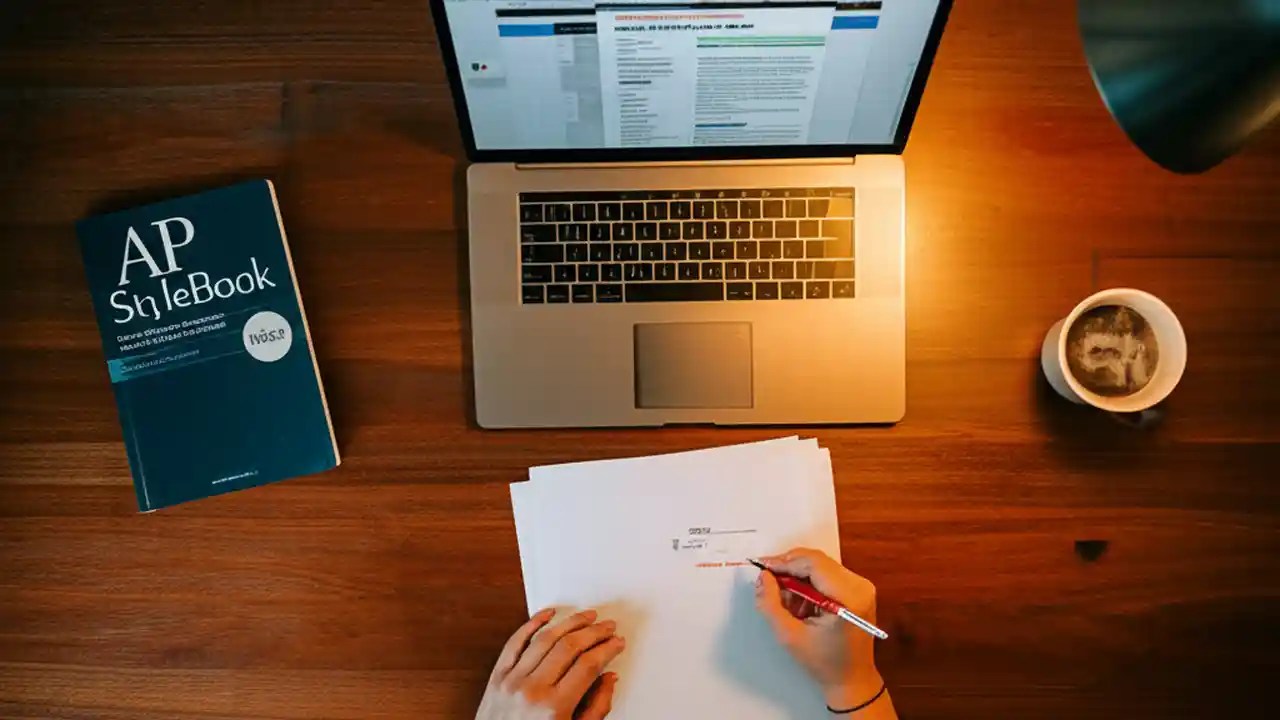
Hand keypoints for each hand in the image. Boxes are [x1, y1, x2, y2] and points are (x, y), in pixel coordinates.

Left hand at [476, 608, 625, 719]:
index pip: (588, 665)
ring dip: (569, 622)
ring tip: (586, 617)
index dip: (607, 649)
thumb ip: (596, 708)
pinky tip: (548, 615)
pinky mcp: (497, 676)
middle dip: (594, 632)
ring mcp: (512, 681)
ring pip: (545, 639)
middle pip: (570, 647)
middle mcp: (532, 690)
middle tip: (607, 627)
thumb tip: (608, 679)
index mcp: (554, 708)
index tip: (616, 643)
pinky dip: (532, 624)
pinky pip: (515, 642)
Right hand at [754, 548, 882, 709]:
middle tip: (768, 580)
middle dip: (789, 568)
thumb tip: (763, 577)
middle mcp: (860, 586)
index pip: (813, 564)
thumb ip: (771, 604)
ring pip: (820, 565)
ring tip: (787, 601)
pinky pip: (827, 574)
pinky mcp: (858, 589)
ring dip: (798, 577)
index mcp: (849, 598)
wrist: (852, 679)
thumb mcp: (789, 636)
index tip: (762, 567)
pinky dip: (809, 583)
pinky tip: (800, 603)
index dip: (784, 562)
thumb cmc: (825, 663)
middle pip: (817, 561)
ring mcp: (862, 586)